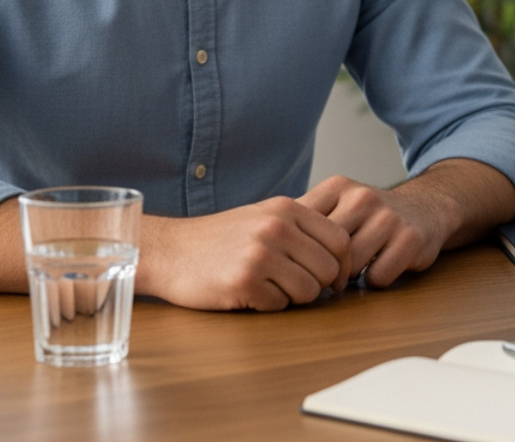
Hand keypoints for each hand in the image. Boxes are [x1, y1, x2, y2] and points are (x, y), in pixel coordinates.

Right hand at [136, 196, 351, 310]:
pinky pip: (279, 305)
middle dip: (316, 284)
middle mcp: (277, 227)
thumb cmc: (221, 239)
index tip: (332, 278)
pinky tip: (247, 292)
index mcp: (287, 208)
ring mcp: (261, 253)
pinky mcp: (244, 281)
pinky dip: (267, 305)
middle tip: (291, 285)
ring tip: (267, 286)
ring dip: (292, 296)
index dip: (342, 264)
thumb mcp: (264, 216)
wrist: (169, 251)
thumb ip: (302, 229)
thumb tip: (346, 256)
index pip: (340, 240)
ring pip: (308, 291)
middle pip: (328, 270)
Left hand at [300, 175, 455, 287]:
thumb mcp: (336, 204)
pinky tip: (379, 269)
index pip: (303, 228)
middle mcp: (363, 197)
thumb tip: (256, 241)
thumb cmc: (369, 215)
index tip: (301, 262)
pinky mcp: (410, 240)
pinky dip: (375, 281)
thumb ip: (303, 219)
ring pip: (350, 267)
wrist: (426, 209)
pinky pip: (378, 277)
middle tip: (326, 277)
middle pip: (325, 251)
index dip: (300, 252)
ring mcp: (388, 217)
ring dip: (349, 279)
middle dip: (323, 270)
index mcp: (338, 187)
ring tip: (352, 273)